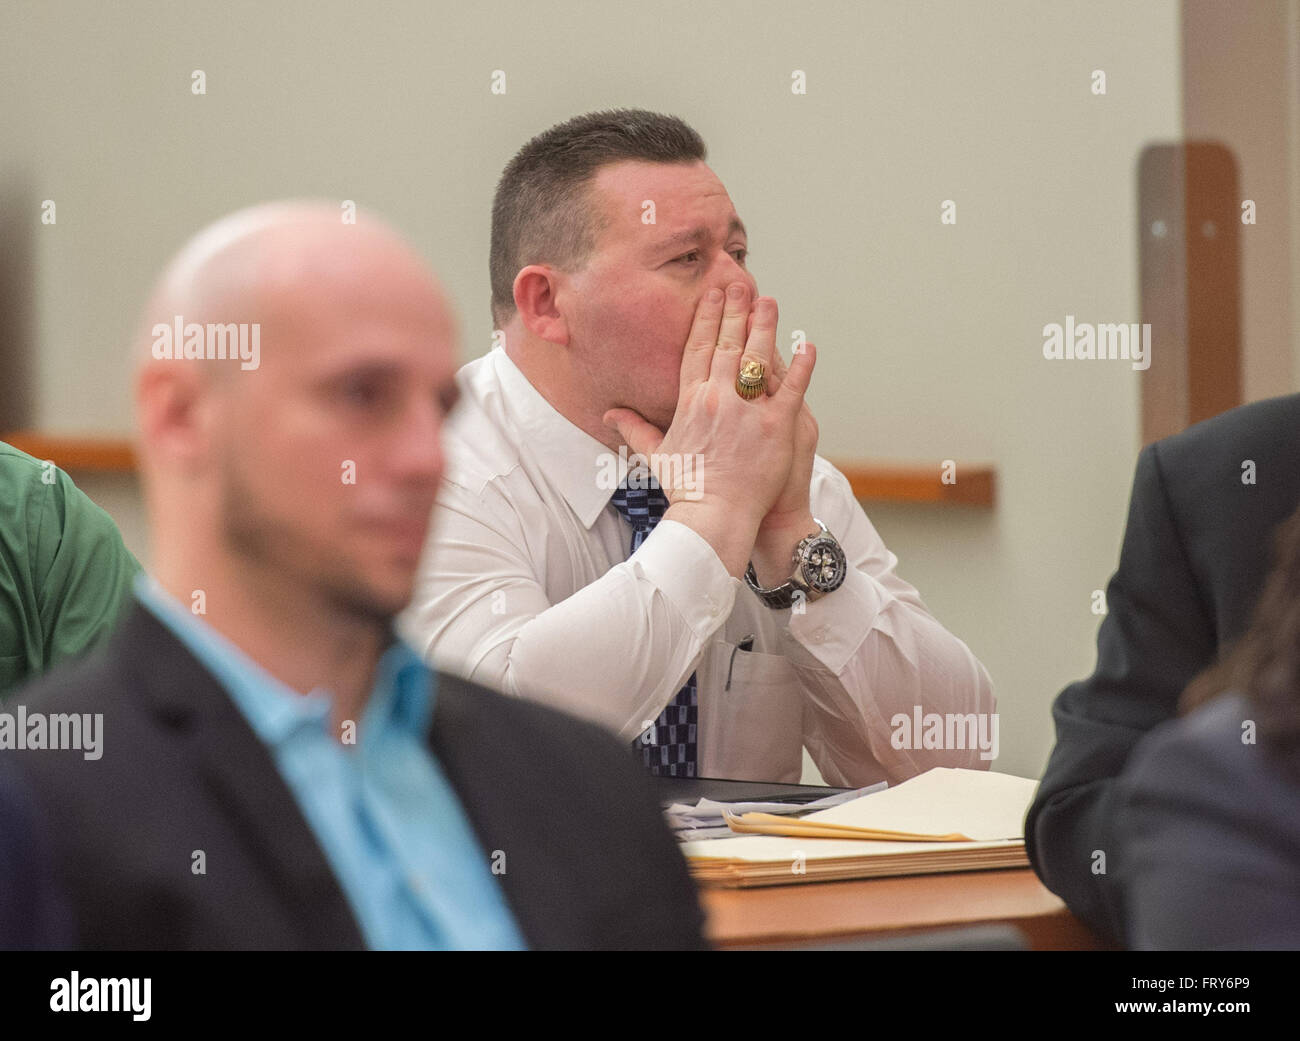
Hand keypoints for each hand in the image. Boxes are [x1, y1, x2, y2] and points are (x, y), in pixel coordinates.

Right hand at [603, 283, 815, 576]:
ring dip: (765, 326)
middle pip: (727, 344)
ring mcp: (748, 411)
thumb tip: (608, 414)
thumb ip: (634, 429)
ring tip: (770, 301)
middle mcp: (718, 399)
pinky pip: (791, 388)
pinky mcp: (776, 427)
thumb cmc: (685, 489)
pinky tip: (808, 344)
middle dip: (735, 310)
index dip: (706, 318)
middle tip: (742, 281)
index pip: (697, 348)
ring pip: (758, 358)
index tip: (712, 294)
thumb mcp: (656, 455)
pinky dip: (801, 366)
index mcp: (690, 402)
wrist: (714, 517)